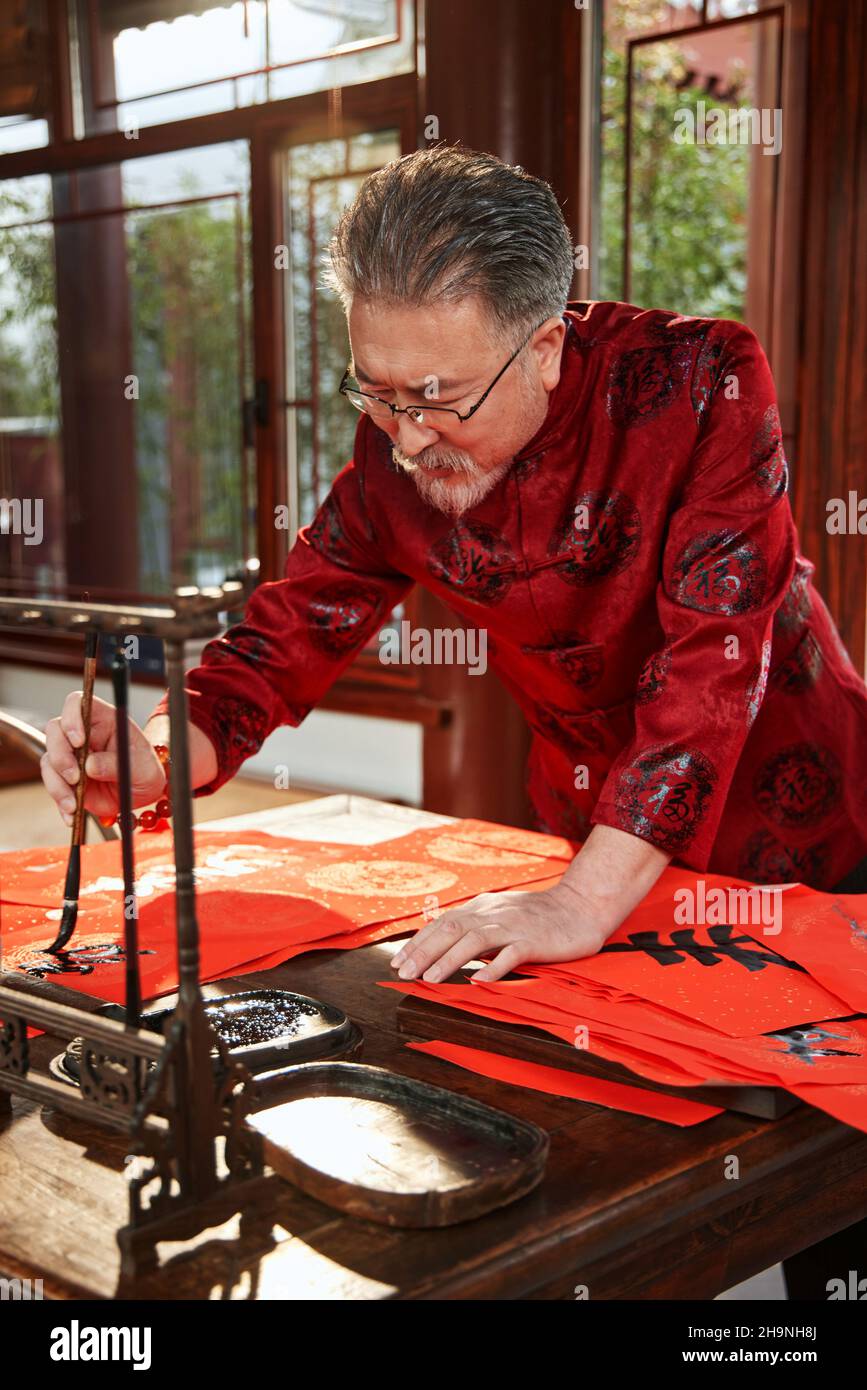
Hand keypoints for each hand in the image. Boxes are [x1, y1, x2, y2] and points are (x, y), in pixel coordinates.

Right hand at [42, 693, 165, 826]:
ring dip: (57, 784)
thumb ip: (116, 763)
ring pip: (48, 760)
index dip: (72, 718)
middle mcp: (82, 734)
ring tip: (74, 803)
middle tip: (75, 777)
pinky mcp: (66, 778)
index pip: (77, 703)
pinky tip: (71, 816)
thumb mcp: (141, 767)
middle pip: (54, 732)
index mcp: (103, 720)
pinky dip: (59, 802)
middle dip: (60, 756)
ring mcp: (71, 755)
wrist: (142, 792)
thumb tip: (90, 766)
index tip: (79, 741)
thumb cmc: (146, 770)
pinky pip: (53, 786)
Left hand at [389, 881, 612, 984]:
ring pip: (474, 940)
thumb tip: (443, 948)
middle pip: (451, 930)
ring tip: (428, 978)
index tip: (398, 961)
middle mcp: (493, 913)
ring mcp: (513, 926)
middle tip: (402, 973)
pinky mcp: (534, 941)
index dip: (418, 942)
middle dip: (423, 952)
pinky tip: (478, 981)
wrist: (579, 908)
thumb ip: (474, 928)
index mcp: (482, 907)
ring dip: (448, 960)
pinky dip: (494, 968)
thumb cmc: (538, 917)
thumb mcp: (500, 916)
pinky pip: (511, 954)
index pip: (442, 923)